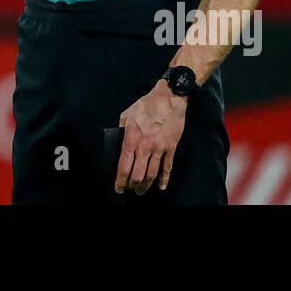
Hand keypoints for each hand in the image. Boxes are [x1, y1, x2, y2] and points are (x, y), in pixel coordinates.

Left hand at [115, 80, 187, 194]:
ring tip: (142, 191)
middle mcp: (145, 147)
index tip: (119, 188)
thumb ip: (121, 130)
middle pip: (138, 175)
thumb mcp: (127, 114)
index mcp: (131, 139)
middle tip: (131, 190)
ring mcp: (159, 149)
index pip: (124, 166)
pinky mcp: (171, 148)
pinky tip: (161, 187)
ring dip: (146, 186)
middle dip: (133, 186)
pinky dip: (164, 180)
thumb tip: (119, 142)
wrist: (169, 99)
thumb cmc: (146, 105)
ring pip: (151, 174)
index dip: (120, 180)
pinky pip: (167, 168)